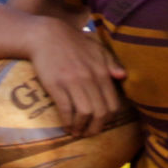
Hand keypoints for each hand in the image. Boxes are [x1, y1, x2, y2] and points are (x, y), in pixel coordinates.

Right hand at [25, 17, 128, 135]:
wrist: (45, 34)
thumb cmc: (72, 42)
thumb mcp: (96, 48)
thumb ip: (111, 62)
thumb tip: (122, 76)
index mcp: (101, 71)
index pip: (112, 104)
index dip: (108, 119)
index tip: (100, 124)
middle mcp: (89, 78)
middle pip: (100, 112)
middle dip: (96, 128)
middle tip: (89, 133)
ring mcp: (72, 81)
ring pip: (85, 113)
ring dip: (82, 127)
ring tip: (77, 131)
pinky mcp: (56, 84)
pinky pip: (66, 109)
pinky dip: (68, 121)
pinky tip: (66, 125)